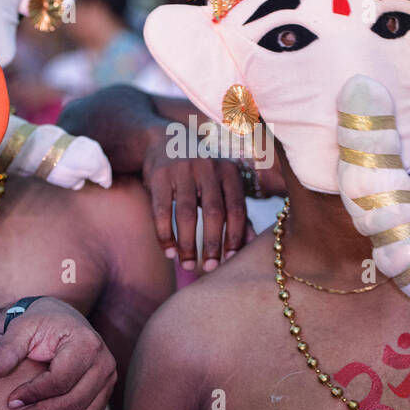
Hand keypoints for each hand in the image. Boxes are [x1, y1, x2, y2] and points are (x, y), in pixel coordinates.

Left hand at [0, 297, 115, 409]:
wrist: (62, 320)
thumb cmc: (40, 323)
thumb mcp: (22, 329)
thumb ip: (7, 350)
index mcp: (86, 343)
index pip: (61, 379)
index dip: (35, 395)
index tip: (10, 404)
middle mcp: (104, 363)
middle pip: (75, 402)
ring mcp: (108, 380)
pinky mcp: (104, 394)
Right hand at [142, 127, 247, 272]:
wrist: (164, 141)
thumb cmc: (200, 173)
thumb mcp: (221, 185)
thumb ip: (236, 211)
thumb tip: (249, 244)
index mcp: (229, 171)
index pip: (236, 208)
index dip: (235, 236)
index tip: (230, 261)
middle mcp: (208, 168)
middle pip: (214, 212)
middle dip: (213, 244)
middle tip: (209, 268)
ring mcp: (182, 170)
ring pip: (187, 213)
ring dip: (187, 244)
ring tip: (187, 265)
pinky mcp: (159, 176)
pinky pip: (162, 211)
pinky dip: (165, 235)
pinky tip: (169, 252)